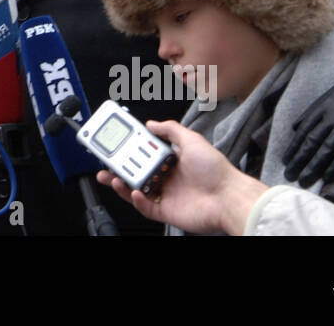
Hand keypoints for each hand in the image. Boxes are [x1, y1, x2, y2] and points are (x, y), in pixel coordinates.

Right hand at [94, 120, 266, 234]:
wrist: (228, 198)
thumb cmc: (216, 170)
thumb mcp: (192, 140)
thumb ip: (171, 130)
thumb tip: (152, 123)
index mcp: (171, 161)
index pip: (143, 154)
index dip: (128, 150)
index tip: (116, 145)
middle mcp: (167, 178)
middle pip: (136, 173)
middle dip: (118, 169)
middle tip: (105, 163)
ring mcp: (166, 195)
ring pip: (136, 190)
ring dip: (122, 185)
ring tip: (111, 177)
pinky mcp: (166, 211)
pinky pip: (145, 207)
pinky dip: (136, 200)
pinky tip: (134, 192)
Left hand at [282, 70, 333, 186]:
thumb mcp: (330, 93)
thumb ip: (312, 111)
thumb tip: (295, 127)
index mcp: (321, 107)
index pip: (303, 131)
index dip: (293, 147)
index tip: (285, 160)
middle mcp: (330, 118)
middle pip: (310, 143)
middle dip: (298, 160)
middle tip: (289, 175)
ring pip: (324, 151)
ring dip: (312, 167)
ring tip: (302, 181)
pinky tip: (326, 177)